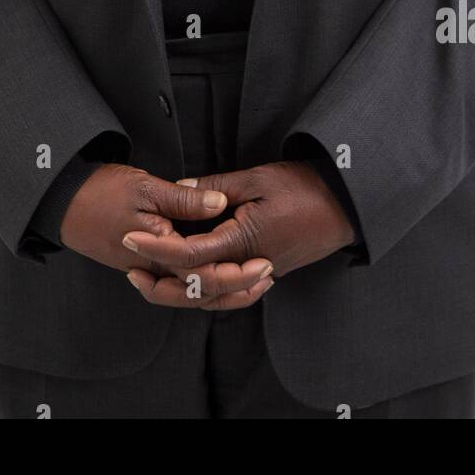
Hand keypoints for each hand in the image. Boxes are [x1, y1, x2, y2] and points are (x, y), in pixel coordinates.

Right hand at [61, 164, 274, 310]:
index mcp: (157, 253)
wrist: (64, 202)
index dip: (237, 273)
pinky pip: (179, 283)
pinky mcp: (146, 264)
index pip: (204, 276)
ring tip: (252, 282)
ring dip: (223, 291)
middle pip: (201, 293)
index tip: (265, 261)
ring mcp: (148, 270)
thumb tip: (220, 203)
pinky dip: (203, 284)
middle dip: (236, 288)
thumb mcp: (146, 187)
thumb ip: (184, 199)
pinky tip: (220, 271)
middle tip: (267, 275)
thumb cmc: (102, 192)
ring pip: (190, 294)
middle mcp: (154, 270)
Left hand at [122, 161, 356, 282]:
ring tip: (151, 274)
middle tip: (131, 267)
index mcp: (242, 242)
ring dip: (179, 287)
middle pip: (195, 286)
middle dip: (159, 278)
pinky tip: (192, 276)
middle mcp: (249, 266)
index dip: (155, 246)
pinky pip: (230, 292)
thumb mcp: (256, 179)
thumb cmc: (304, 187)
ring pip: (212, 295)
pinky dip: (207, 289)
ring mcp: (260, 274)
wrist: (346, 206)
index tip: (129, 237)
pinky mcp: (268, 272)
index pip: (188, 253)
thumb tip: (179, 190)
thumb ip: (215, 189)